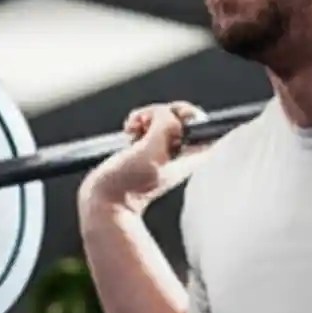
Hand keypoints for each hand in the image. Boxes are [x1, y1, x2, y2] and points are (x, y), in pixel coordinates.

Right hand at [79, 101, 210, 215]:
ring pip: (163, 117)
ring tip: (133, 130)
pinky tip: (129, 133)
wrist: (107, 201)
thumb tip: (167, 112)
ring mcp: (167, 150)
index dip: (185, 112)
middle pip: (182, 115)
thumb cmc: (129, 185)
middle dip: (161, 112)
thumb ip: (165, 126)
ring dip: (146, 116)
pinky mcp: (149, 149)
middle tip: (145, 123)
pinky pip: (148, 125)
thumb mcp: (151, 151)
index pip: (204, 122)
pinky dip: (137, 123)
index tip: (167, 117)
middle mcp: (184, 152)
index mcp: (194, 155)